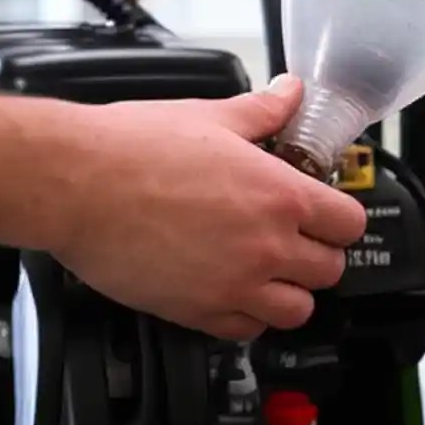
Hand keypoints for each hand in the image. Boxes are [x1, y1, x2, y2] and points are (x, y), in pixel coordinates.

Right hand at [46, 75, 365, 339]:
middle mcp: (265, 245)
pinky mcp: (197, 311)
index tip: (325, 211)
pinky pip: (247, 331)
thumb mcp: (212, 115)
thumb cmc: (133, 148)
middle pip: (330, 270)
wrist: (75, 182)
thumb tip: (290, 93)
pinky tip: (234, 290)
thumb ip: (263, 110)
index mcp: (279, 195)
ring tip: (270, 271)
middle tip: (296, 238)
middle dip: (318, 253)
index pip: (349, 224)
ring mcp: (233, 284)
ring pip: (297, 310)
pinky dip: (248, 316)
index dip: (340, 217)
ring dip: (290, 292)